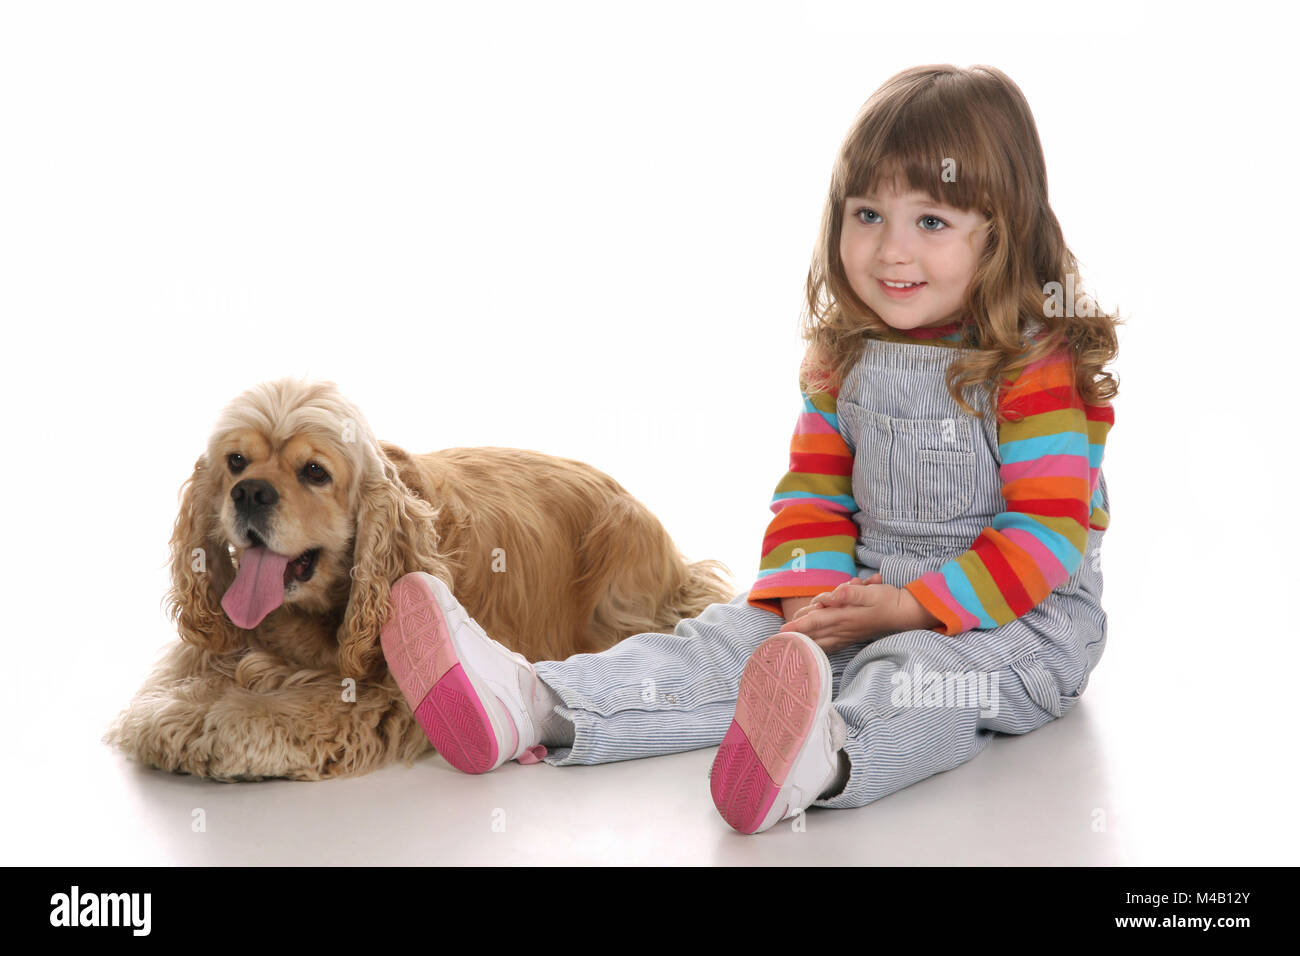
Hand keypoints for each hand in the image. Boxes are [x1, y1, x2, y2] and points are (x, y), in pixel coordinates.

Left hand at [784, 573, 937, 652]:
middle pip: (813, 632)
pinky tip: (815, 647)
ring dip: (806, 639)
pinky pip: (831, 644)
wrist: (906, 613)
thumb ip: (850, 594)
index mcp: (844, 616)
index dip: (797, 626)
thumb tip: (832, 596)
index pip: (814, 621)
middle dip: (796, 633)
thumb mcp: (870, 592)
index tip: (781, 631)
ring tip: (793, 637)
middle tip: (782, 631)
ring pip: (821, 640)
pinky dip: (820, 645)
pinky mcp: (852, 635)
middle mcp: (843, 628)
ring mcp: (847, 634)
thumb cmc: (888, 600)